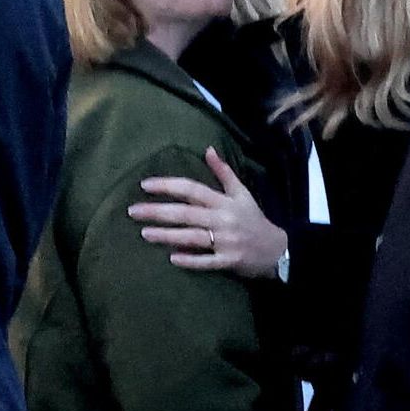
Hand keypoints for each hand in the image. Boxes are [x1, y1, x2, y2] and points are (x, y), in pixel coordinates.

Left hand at [128, 146, 287, 278]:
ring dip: (167, 235)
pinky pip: (206, 261)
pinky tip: (172, 258)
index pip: (192, 189)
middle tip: (133, 211)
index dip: (168, 186)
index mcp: (224, 201)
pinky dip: (190, 259)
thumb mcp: (242, 192)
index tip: (145, 185)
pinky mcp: (229, 261)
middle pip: (186, 213)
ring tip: (144, 233)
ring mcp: (226, 241)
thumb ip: (223, 172)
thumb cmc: (253, 219)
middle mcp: (223, 219)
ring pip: (192, 237)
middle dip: (158, 211)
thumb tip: (208, 149)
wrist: (276, 249)